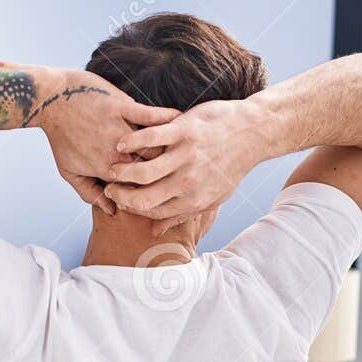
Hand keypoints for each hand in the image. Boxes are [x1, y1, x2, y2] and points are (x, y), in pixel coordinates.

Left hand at [36, 70, 176, 213]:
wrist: (52, 100)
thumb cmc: (61, 137)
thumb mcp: (69, 171)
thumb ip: (89, 193)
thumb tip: (111, 210)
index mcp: (105, 170)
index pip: (136, 188)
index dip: (149, 190)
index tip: (157, 187)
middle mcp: (116, 152)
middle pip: (151, 169)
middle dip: (164, 172)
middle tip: (176, 169)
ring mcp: (120, 129)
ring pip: (155, 146)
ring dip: (170, 148)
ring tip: (184, 148)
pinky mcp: (123, 106)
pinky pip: (151, 115)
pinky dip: (168, 118)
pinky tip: (181, 120)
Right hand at [104, 99, 265, 231]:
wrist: (252, 132)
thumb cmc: (230, 166)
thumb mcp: (213, 197)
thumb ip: (182, 214)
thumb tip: (156, 231)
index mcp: (194, 201)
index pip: (151, 212)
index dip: (130, 208)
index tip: (120, 199)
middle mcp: (188, 183)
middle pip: (142, 198)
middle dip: (119, 195)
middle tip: (110, 186)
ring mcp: (186, 156)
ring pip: (142, 171)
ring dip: (121, 171)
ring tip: (112, 167)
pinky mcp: (184, 131)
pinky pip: (150, 139)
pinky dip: (131, 143)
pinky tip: (122, 144)